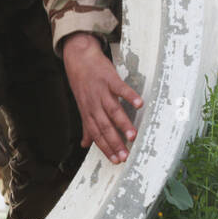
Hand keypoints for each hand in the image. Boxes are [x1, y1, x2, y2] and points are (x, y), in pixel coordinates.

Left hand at [61, 32, 142, 163]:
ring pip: (112, 110)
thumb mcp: (82, 105)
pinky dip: (129, 96)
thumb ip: (86, 126)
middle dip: (115, 142)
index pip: (96, 134)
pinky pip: (120, 88)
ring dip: (123, 124)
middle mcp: (93, 103)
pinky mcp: (108, 78)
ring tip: (133, 136)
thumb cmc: (82, 83)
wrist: (78, 57)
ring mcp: (101, 91)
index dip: (105, 148)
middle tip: (125, 156)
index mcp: (88, 112)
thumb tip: (84, 144)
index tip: (116, 161)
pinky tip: (139, 104)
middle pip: (104, 126)